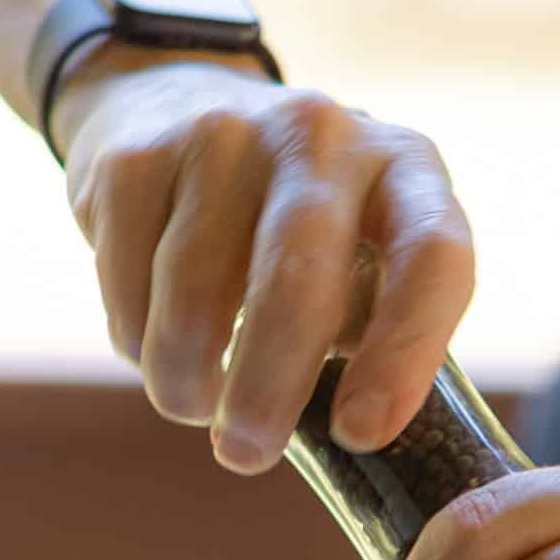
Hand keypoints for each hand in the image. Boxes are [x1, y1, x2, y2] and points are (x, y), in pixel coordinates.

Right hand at [56, 49, 473, 470]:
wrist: (174, 104)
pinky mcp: (136, 152)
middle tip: (247, 454)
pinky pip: (127, 275)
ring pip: (195, 285)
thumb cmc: (297, 225)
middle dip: (269, 388)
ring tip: (192, 404)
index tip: (360, 436)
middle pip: (297, 278)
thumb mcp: (364, 252)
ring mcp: (223, 132)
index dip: (403, 353)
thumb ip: (373, 327)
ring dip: (186, 375)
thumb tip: (348, 436)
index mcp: (405, 167)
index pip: (433, 256)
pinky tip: (153, 344)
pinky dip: (136, 336)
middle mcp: (321, 135)